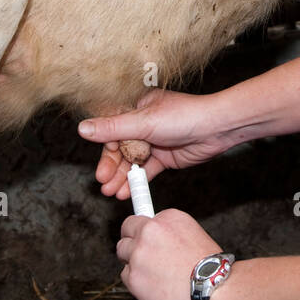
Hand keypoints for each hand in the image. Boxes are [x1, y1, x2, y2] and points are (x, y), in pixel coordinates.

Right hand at [80, 89, 231, 199]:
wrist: (217, 128)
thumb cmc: (184, 116)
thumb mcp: (143, 122)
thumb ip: (112, 128)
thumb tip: (82, 128)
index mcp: (136, 107)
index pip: (111, 130)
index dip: (105, 150)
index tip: (101, 167)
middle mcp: (143, 124)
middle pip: (119, 148)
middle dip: (111, 167)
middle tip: (103, 183)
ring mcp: (154, 141)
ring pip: (131, 161)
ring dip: (121, 177)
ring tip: (111, 192)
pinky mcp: (165, 157)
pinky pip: (146, 170)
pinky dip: (136, 181)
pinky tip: (125, 192)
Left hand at [116, 209, 222, 299]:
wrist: (212, 286)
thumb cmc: (207, 265)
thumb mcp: (192, 233)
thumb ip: (168, 231)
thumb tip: (153, 233)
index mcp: (166, 218)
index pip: (140, 218)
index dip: (140, 229)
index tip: (138, 233)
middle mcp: (150, 231)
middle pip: (126, 231)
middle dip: (132, 242)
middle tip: (144, 254)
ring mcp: (139, 254)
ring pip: (123, 254)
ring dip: (133, 261)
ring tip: (153, 272)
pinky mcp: (133, 276)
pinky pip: (126, 275)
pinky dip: (136, 281)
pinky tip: (154, 284)